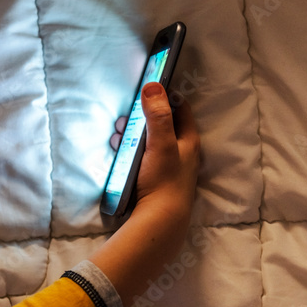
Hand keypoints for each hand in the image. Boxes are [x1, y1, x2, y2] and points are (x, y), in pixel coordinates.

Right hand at [90, 82, 200, 306]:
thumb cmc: (164, 181)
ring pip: (149, 144)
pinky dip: (130, 154)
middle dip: (141, 119)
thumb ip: (157, 115)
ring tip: (117, 139)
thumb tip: (153, 85)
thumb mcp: (160, 144)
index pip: (181, 110)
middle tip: (124, 119)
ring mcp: (168, 168)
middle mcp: (181, 154)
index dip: (168, 97)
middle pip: (162, 127)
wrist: (159, 222)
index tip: (150, 89)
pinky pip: (141, 160)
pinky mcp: (155, 182)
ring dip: (133, 138)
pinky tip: (119, 157)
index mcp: (188, 142)